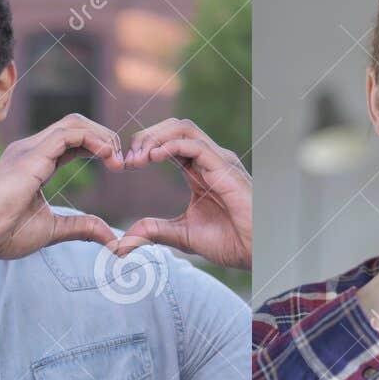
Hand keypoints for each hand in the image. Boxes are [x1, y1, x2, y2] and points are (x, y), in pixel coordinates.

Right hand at [0, 114, 121, 260]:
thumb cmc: (3, 235)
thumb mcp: (52, 230)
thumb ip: (80, 227)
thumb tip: (110, 238)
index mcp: (34, 162)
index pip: (72, 139)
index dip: (99, 146)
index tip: (118, 166)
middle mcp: (31, 149)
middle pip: (76, 124)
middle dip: (104, 136)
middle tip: (123, 161)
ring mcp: (29, 149)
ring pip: (74, 123)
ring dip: (102, 136)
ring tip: (118, 159)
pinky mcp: (30, 156)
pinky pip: (69, 134)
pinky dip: (93, 140)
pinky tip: (107, 157)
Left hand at [114, 118, 250, 269]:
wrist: (256, 251)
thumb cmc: (229, 241)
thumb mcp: (180, 235)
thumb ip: (153, 231)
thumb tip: (122, 244)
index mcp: (199, 170)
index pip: (169, 142)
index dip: (145, 147)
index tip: (126, 165)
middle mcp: (209, 159)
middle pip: (174, 128)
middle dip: (146, 137)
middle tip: (129, 159)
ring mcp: (219, 160)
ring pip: (183, 129)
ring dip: (155, 138)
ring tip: (138, 158)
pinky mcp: (225, 168)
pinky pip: (195, 145)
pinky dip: (170, 146)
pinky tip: (153, 158)